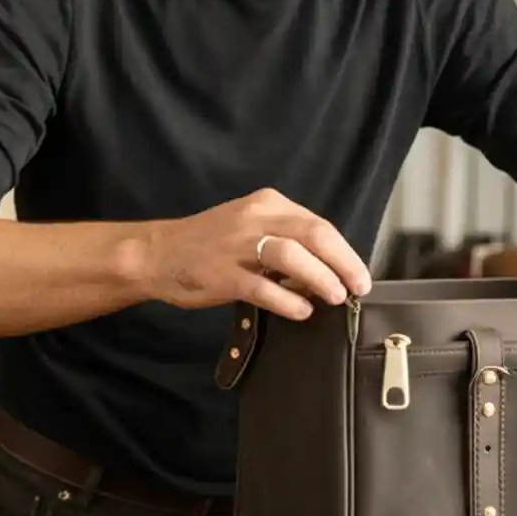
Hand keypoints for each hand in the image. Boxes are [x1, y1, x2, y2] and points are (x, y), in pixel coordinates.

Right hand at [140, 188, 371, 320]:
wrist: (157, 253)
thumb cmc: (209, 244)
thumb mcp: (251, 227)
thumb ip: (287, 241)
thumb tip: (329, 270)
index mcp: (267, 204)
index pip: (318, 224)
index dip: (345, 252)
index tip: (359, 275)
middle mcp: (255, 218)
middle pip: (313, 235)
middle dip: (343, 263)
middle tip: (359, 288)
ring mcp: (236, 246)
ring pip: (292, 256)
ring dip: (321, 278)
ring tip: (336, 297)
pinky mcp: (222, 275)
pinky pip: (263, 287)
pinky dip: (288, 301)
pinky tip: (302, 311)